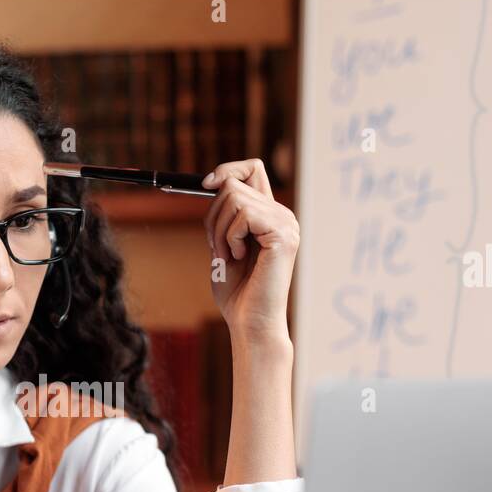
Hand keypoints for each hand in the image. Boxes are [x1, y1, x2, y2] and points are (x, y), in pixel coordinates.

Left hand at [201, 158, 298, 343]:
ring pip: (234, 198)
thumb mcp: (223, 245)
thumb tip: (213, 181)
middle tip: (217, 248)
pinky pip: (243, 215)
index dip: (228, 169)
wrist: (250, 322)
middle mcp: (282, 215)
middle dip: (213, 216)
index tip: (206, 184)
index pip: (252, 169)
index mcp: (269, 216)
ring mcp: (285, 223)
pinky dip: (230, 237)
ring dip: (219, 230)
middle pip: (234, 184)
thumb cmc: (237, 292)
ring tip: (228, 256)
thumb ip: (224, 216)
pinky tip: (239, 258)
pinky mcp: (283, 234)